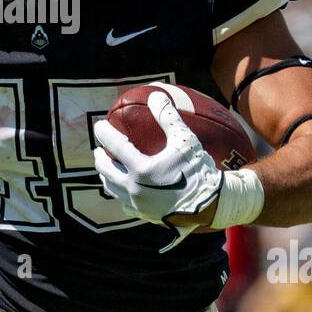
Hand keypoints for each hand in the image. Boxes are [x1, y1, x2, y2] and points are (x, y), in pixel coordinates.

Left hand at [92, 90, 223, 252]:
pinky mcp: (146, 216)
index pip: (115, 146)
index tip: (98, 126)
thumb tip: (156, 95)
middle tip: (98, 150)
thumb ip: (168, 118)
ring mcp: (139, 205)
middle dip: (99, 158)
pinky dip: (122, 196)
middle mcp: (135, 189)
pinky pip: (127, 206)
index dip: (104, 133)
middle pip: (106, 171)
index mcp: (141, 169)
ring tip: (107, 169)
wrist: (213, 205)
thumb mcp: (185, 141)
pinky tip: (125, 193)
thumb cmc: (199, 171)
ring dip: (106, 177)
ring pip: (112, 190)